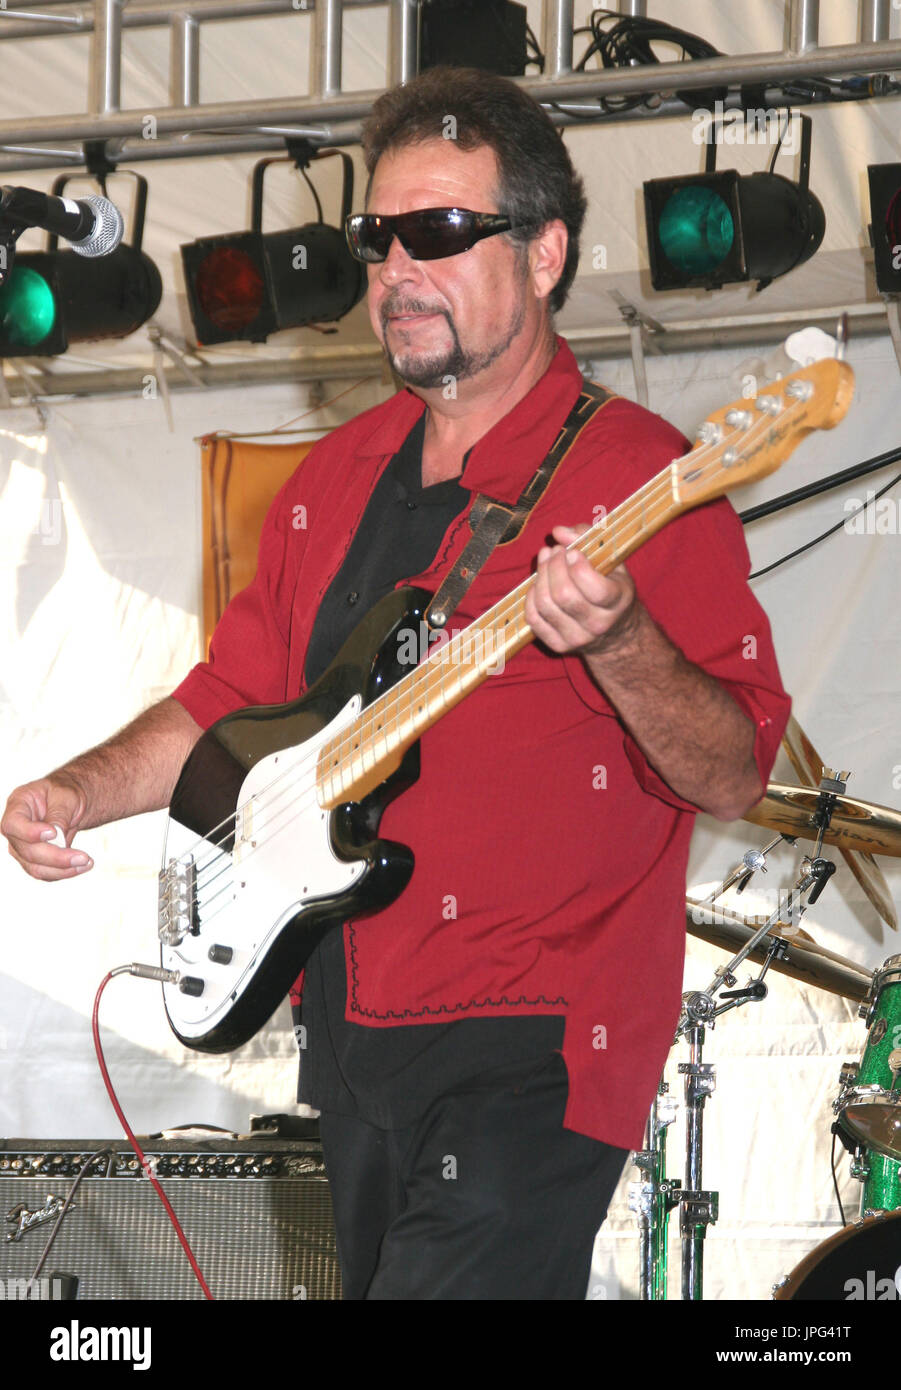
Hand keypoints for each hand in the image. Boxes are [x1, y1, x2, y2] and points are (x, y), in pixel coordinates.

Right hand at [1, 775, 93, 880]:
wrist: (71, 803)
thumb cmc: (66, 793)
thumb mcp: (66, 795)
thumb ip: (59, 814)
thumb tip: (57, 838)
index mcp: (18, 804)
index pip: (13, 824)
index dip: (29, 833)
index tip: (53, 833)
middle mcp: (15, 829)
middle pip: (27, 851)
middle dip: (56, 857)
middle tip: (83, 857)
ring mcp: (22, 847)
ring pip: (35, 867)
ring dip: (62, 869)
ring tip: (87, 862)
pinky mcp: (34, 860)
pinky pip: (46, 873)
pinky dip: (64, 872)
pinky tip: (82, 866)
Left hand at [525, 523, 638, 656]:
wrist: (614, 632)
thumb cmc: (611, 586)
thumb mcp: (610, 560)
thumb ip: (587, 537)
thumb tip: (559, 532)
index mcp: (618, 602)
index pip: (595, 589)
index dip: (578, 566)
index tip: (571, 552)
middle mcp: (599, 624)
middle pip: (565, 595)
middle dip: (554, 567)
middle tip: (555, 551)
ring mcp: (577, 638)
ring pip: (546, 606)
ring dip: (540, 577)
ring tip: (545, 559)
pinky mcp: (558, 646)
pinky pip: (534, 619)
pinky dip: (531, 597)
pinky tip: (538, 583)